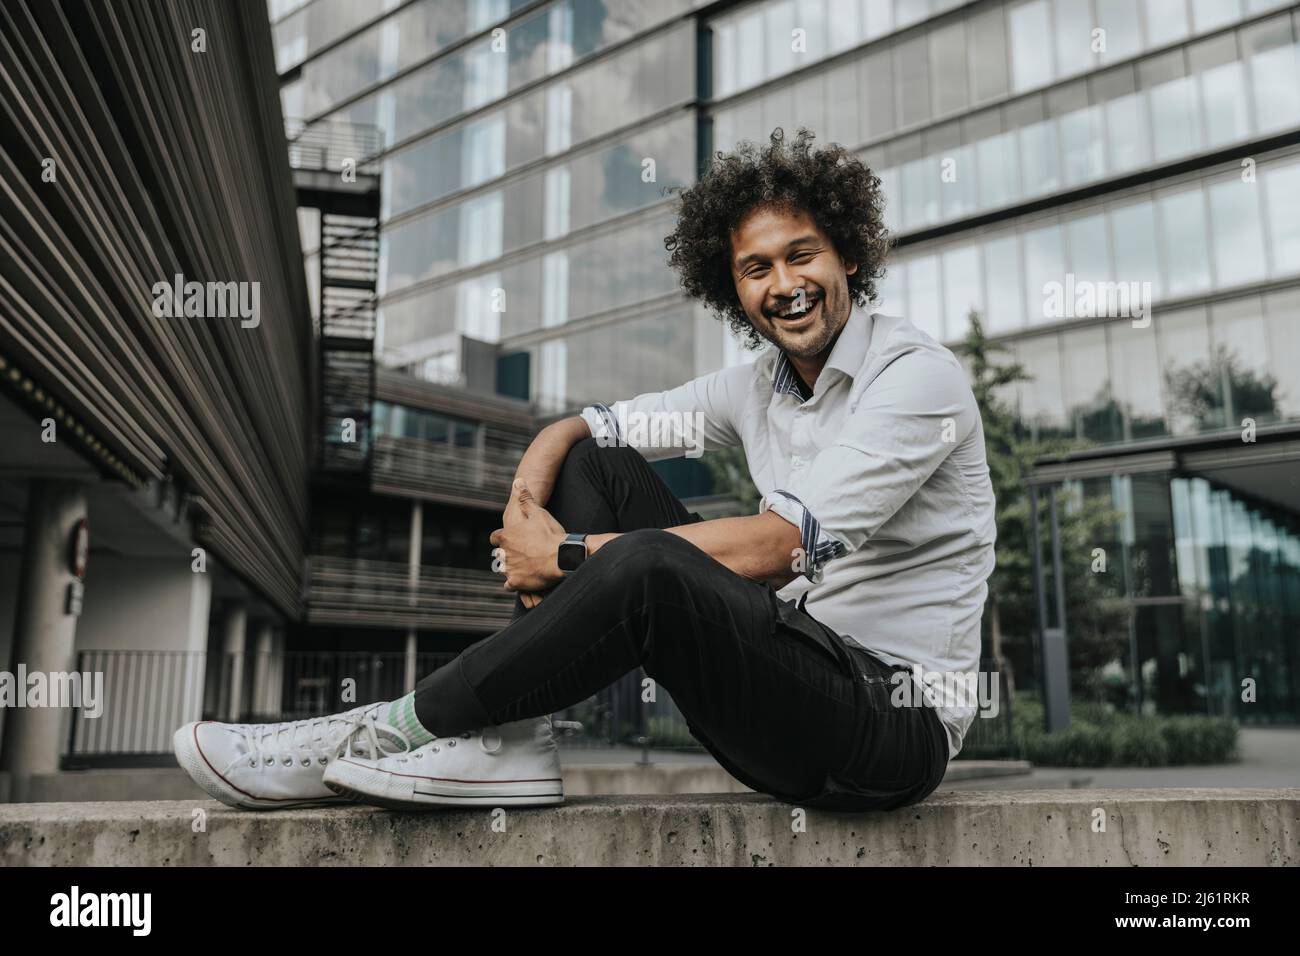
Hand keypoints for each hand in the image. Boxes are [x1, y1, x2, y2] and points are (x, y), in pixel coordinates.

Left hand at [490, 479, 566, 593]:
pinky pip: (509, 586)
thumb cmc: (551, 534)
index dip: (502, 538)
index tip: (510, 540)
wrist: (563, 557)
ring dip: (510, 568)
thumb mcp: (538, 513)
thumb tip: (518, 482)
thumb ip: (526, 499)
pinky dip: (514, 584)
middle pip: (500, 555)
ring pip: (504, 570)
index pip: (495, 538)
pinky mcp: (516, 583)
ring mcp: (509, 569)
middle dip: (507, 554)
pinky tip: (522, 581)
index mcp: (506, 536)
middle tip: (521, 554)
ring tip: (523, 567)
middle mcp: (504, 553)